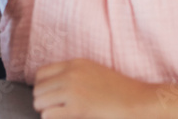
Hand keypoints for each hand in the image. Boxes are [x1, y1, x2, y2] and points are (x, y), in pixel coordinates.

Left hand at [33, 58, 152, 117]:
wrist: (139, 101)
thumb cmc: (120, 91)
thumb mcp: (94, 73)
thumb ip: (74, 75)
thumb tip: (55, 88)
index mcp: (75, 64)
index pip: (41, 73)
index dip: (42, 88)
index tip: (50, 97)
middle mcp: (71, 74)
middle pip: (38, 88)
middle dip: (43, 101)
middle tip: (55, 110)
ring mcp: (73, 90)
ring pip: (40, 102)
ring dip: (46, 111)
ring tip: (59, 115)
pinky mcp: (78, 107)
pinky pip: (48, 115)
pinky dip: (52, 118)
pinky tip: (64, 118)